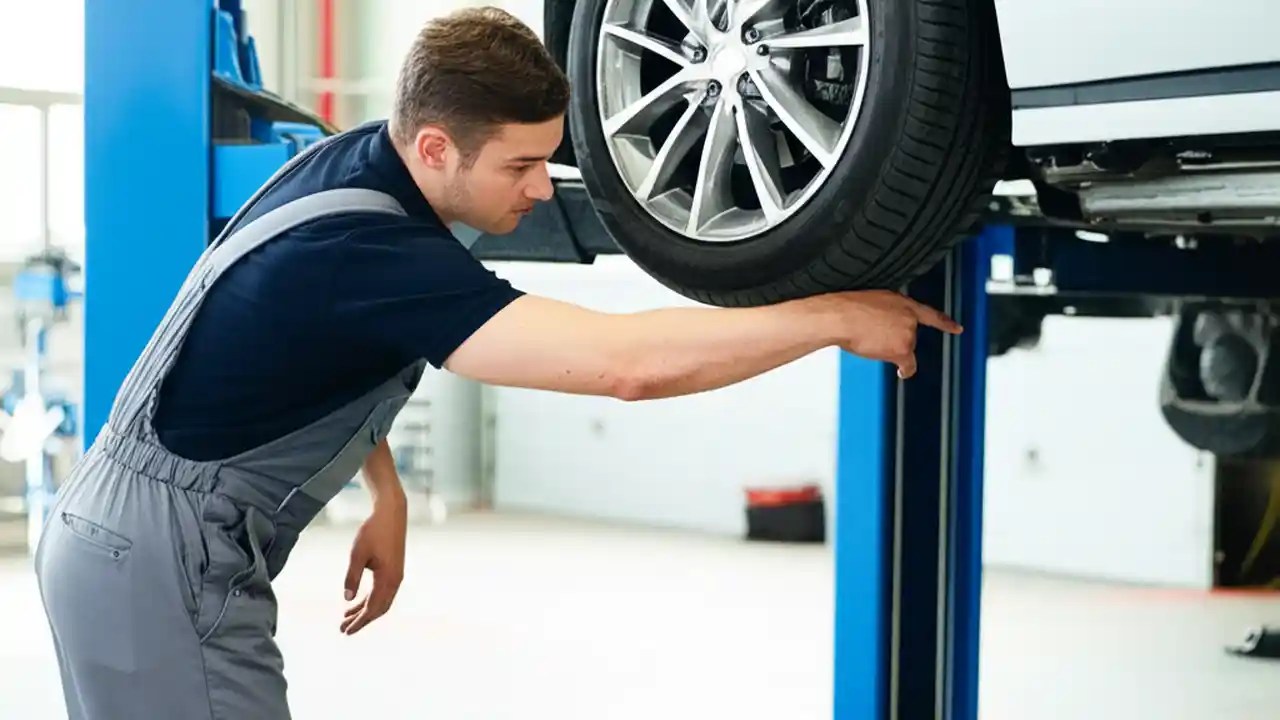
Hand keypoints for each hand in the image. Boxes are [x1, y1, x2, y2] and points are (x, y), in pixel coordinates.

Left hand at [340, 495, 406, 634]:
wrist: (391, 513)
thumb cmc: (373, 531)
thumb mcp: (357, 555)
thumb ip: (352, 578)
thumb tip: (347, 599)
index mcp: (388, 579)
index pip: (372, 609)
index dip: (359, 622)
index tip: (345, 631)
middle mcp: (395, 580)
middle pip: (379, 609)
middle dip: (361, 620)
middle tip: (343, 629)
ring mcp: (396, 575)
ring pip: (381, 601)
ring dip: (364, 610)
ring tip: (346, 616)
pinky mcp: (394, 569)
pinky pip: (382, 591)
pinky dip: (369, 599)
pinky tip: (356, 601)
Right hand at [818, 289, 961, 378]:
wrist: (841, 317)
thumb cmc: (848, 309)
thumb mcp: (872, 302)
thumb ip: (887, 313)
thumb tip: (885, 328)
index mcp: (904, 303)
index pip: (930, 315)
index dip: (945, 323)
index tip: (958, 329)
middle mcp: (910, 318)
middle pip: (910, 338)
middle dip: (895, 340)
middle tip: (874, 337)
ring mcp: (908, 334)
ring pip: (904, 350)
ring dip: (890, 350)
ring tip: (869, 342)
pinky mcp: (902, 349)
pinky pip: (908, 365)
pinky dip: (905, 370)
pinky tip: (900, 373)